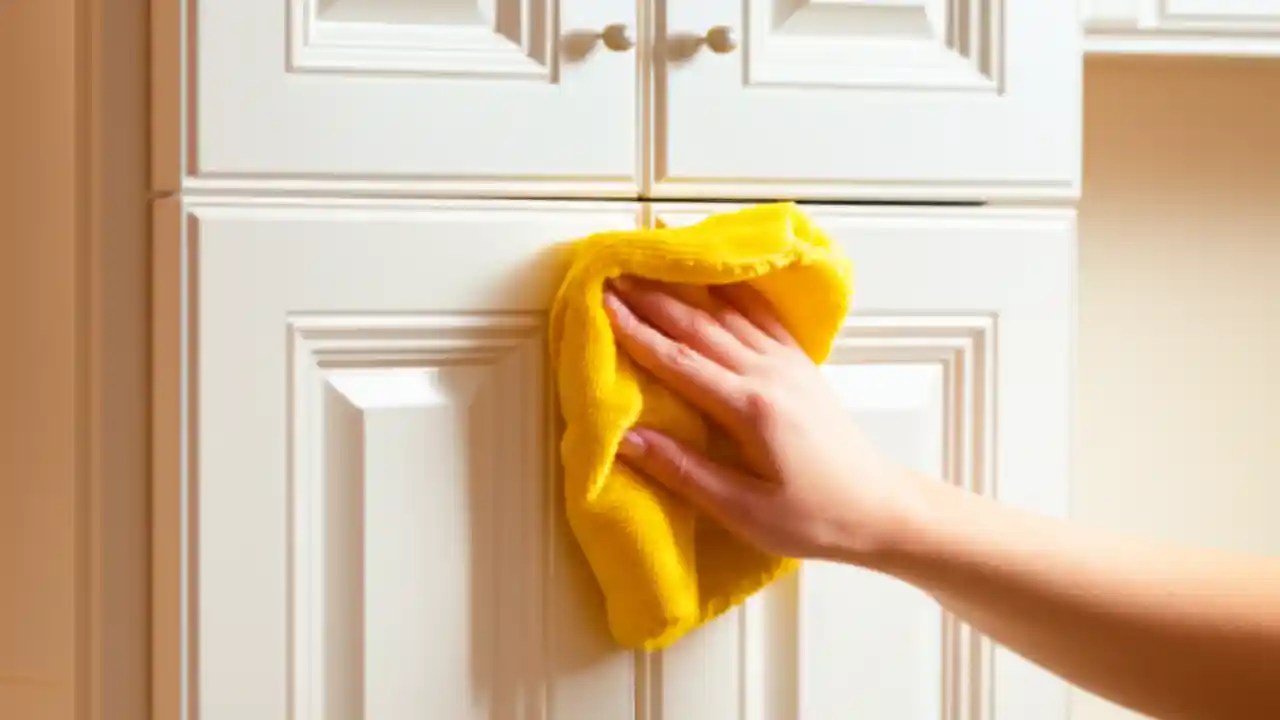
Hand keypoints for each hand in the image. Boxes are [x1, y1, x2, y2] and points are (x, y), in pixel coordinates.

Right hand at [603, 277, 922, 563]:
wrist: (879, 508)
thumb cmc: (815, 518)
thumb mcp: (745, 511)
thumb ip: (685, 471)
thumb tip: (628, 439)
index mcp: (751, 409)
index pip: (680, 360)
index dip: (637, 331)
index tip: (603, 304)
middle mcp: (770, 374)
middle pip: (699, 326)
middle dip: (652, 298)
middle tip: (613, 273)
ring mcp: (789, 365)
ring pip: (728, 314)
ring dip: (686, 290)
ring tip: (651, 268)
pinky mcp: (801, 365)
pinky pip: (762, 316)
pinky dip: (735, 292)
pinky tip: (718, 279)